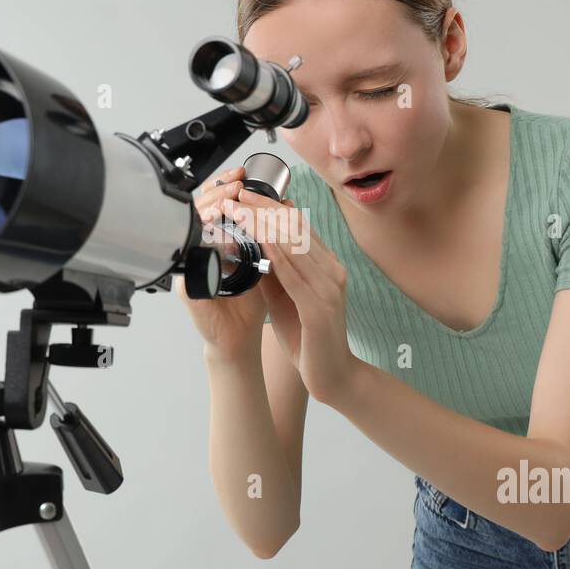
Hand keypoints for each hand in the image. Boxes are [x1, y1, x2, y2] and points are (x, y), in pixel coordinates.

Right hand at [174, 165, 267, 359]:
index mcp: (215, 244)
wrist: (240, 340)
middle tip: (236, 182)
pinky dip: (206, 242)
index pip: (215, 207)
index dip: (225, 187)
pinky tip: (221, 231)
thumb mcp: (264, 262)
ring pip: (192, 228)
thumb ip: (268, 238)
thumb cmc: (251, 303)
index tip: (243, 174)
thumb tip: (284, 205)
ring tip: (230, 197)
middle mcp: (198, 252)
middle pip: (199, 210)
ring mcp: (190, 268)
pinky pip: (191, 259)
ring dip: (211, 210)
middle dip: (218, 193)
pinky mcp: (187, 287)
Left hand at [222, 186, 362, 405]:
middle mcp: (332, 271)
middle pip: (296, 229)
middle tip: (237, 193)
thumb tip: (249, 245)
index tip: (245, 193)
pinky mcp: (320, 307)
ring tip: (238, 210)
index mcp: (327, 266)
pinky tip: (257, 239)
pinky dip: (274, 253)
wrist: (333, 375)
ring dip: (262, 224)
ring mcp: (329, 287)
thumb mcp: (285, 296)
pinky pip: (294, 274)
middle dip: (264, 208)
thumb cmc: (307, 336)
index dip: (271, 206)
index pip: (298, 226)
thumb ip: (273, 271)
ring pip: (293, 245)